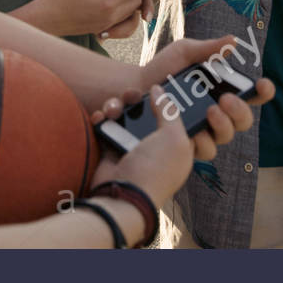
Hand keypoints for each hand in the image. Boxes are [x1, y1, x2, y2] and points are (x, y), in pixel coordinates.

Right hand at [90, 86, 193, 207]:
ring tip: (112, 108)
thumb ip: (170, 111)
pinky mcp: (113, 147)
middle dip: (139, 99)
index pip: (181, 117)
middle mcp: (158, 145)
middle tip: (133, 94)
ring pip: (127, 114)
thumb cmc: (154, 169)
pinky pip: (109, 124)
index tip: (169, 88)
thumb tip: (159, 89)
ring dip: (117, 106)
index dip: (176, 102)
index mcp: (179, 145)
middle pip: (150, 111)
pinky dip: (103, 119)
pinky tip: (101, 118)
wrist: (121, 195)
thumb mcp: (174, 138)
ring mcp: (134, 146)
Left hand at [111, 35, 274, 160]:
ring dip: (222, 127)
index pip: (250, 95)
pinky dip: (199, 142)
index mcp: (221, 91)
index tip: (263, 84)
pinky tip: (191, 133)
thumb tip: (232, 41)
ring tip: (210, 112)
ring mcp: (203, 130)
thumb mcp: (184, 53)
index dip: (262, 92)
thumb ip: (207, 49)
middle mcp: (217, 113)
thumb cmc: (162, 69)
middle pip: (242, 120)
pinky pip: (202, 151)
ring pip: (224, 137)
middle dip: (240, 111)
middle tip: (225, 100)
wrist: (134, 87)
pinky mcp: (186, 144)